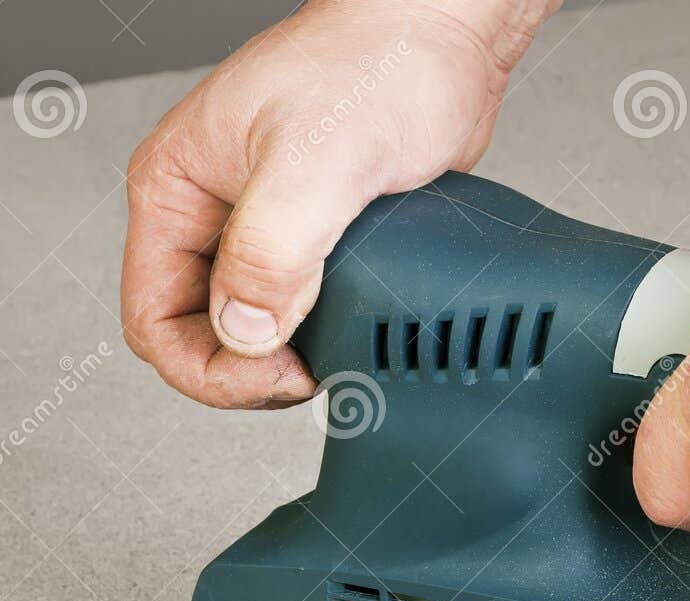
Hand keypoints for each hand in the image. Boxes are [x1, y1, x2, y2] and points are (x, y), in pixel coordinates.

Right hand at [121, 0, 551, 407]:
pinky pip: (307, 306)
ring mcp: (266, 225)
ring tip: (340, 352)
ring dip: (293, 353)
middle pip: (203, 333)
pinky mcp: (320, 235)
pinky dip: (329, 330)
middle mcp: (213, 211)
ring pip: (257, 325)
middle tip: (314, 374)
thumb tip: (248, 330)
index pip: (154, 319)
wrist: (441, 41)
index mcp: (177, 189)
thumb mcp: (316, 160)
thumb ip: (273, 250)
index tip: (277, 375)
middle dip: (251, 370)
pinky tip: (362, 328)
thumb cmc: (375, 65)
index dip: (209, 369)